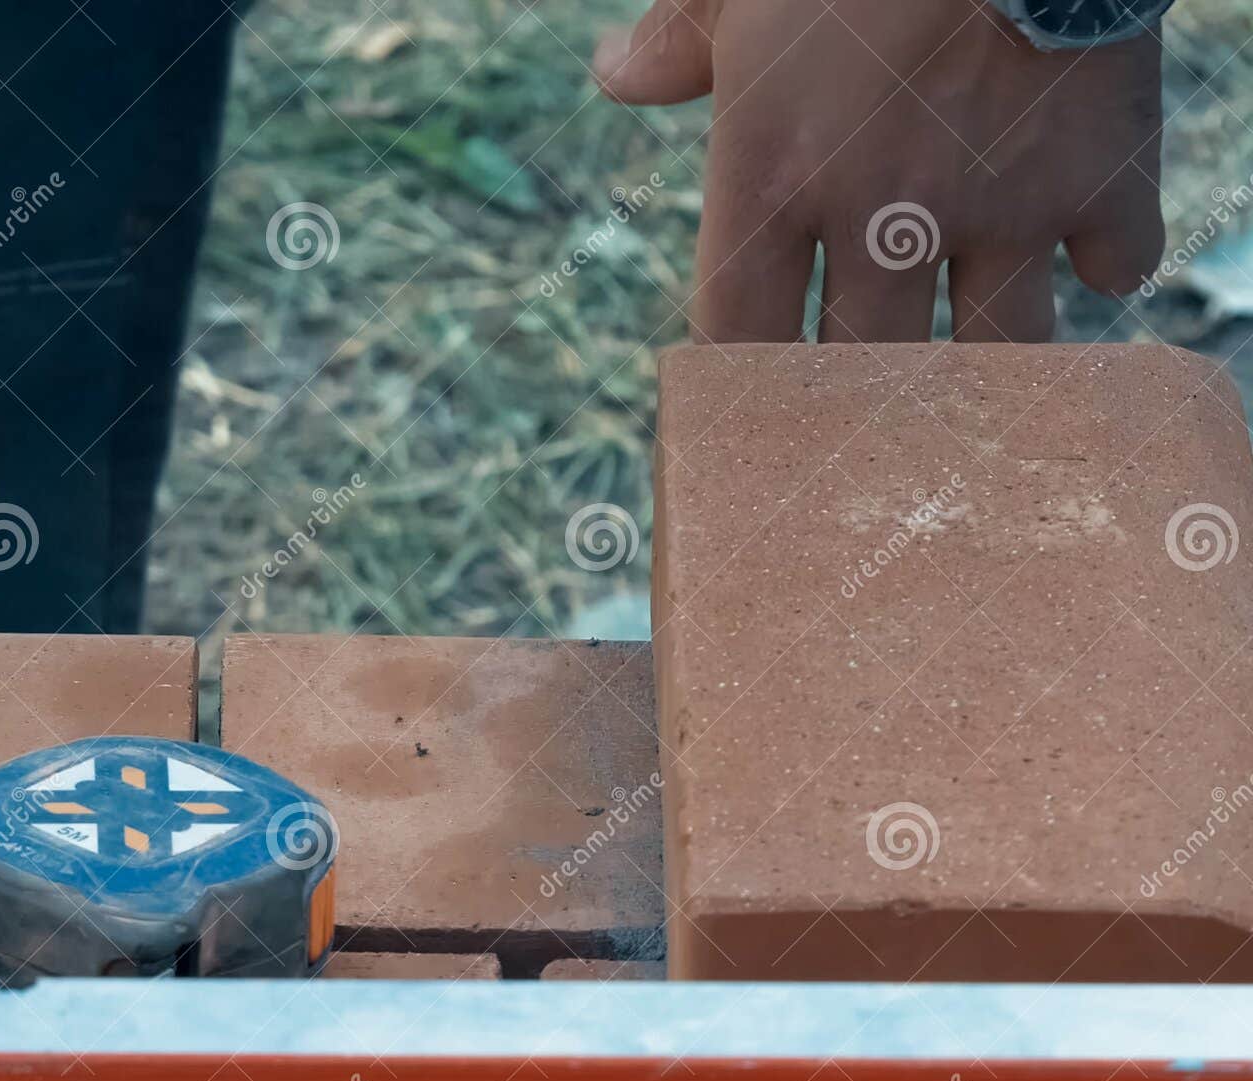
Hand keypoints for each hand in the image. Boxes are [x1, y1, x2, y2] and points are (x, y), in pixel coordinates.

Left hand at [594, 0, 1164, 341]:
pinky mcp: (1099, 182)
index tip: (755, 392)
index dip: (741, 379)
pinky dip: (1107, 268)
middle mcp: (880, 219)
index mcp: (775, 177)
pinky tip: (1093, 261)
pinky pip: (1114, 269)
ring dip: (984, 361)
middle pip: (861, 368)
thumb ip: (680, 40)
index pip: (738, 334)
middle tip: (869, 391)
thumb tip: (613, 73)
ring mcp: (995, 209)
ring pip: (992, 348)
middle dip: (861, 392)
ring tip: (978, 363)